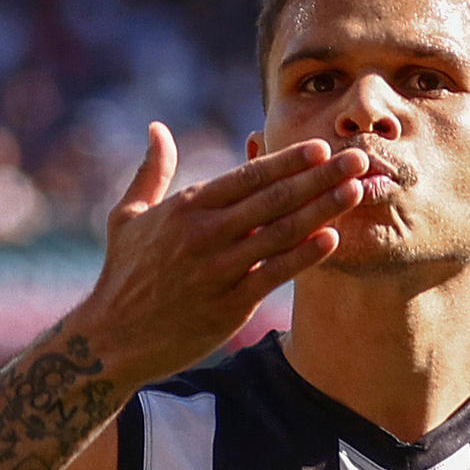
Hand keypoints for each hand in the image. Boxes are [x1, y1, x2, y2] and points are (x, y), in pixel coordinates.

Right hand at [77, 126, 376, 387]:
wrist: (110, 340)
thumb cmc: (122, 276)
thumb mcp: (127, 217)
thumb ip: (151, 172)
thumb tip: (157, 129)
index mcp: (187, 208)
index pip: (247, 176)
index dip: (287, 161)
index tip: (320, 147)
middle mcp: (206, 233)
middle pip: (274, 198)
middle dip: (320, 177)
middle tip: (358, 159)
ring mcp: (219, 269)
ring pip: (281, 233)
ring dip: (323, 210)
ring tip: (357, 191)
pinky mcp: (229, 305)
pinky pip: (274, 275)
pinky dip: (304, 256)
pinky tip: (332, 239)